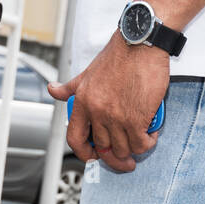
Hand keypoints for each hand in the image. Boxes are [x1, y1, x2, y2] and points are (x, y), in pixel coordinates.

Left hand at [48, 33, 168, 172]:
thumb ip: (70, 87)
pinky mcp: (136, 119)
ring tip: (141, 140)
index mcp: (83, 102)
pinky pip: (140, 144)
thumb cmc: (118, 56)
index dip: (84, 153)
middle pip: (104, 149)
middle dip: (116, 157)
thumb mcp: (87, 73)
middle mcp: (97, 112)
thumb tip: (53, 89)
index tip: (94, 157)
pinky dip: (147, 144)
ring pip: (123, 150)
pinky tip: (150, 135)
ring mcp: (116, 117)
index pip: (75, 139)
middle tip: (126, 159)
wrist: (140, 44)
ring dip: (133, 150)